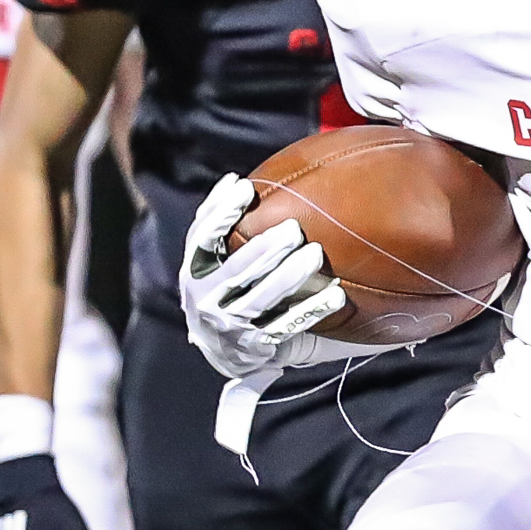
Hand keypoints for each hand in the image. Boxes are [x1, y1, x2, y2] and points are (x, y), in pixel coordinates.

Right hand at [179, 173, 397, 381]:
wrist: (225, 349)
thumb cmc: (222, 287)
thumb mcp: (209, 260)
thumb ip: (216, 224)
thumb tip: (233, 181)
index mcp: (194, 272)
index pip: (201, 239)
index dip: (221, 213)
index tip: (246, 187)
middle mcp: (207, 300)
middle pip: (235, 272)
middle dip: (264, 250)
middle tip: (293, 228)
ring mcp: (231, 325)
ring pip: (261, 300)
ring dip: (288, 277)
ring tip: (314, 254)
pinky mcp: (258, 344)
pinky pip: (287, 326)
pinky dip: (311, 310)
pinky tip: (336, 295)